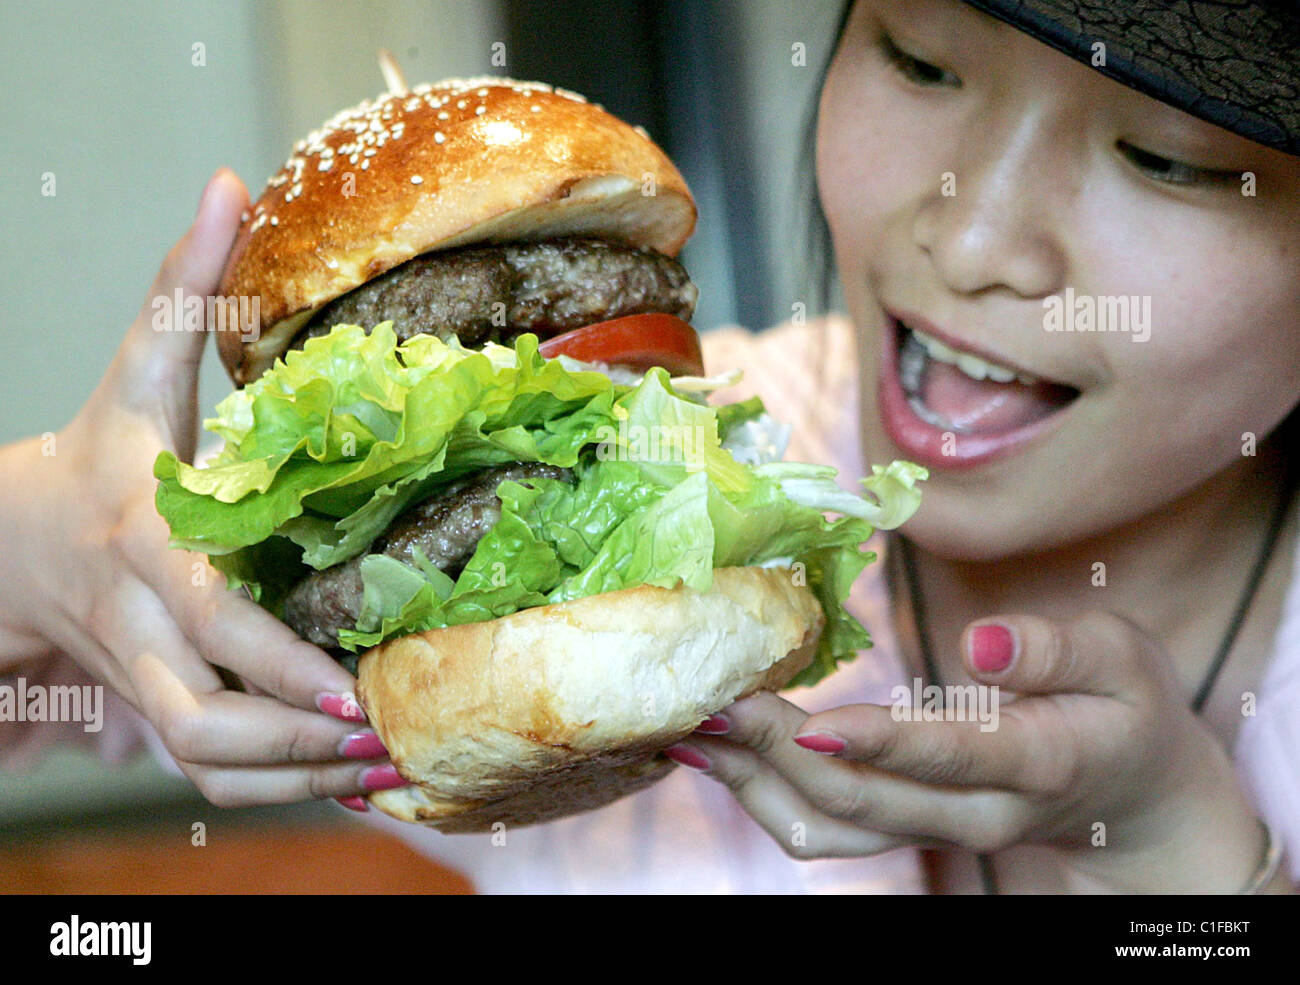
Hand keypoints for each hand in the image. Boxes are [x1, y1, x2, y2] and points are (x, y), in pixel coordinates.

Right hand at [0, 169, 405, 809]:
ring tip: (393, 770)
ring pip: (208, 765)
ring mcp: (144, 681)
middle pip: (204, 721)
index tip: (347, 685)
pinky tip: (355, 781)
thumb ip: (182, 285)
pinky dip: (281, 792)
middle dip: (294, 747)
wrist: (7, 543)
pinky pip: (212, 775)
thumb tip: (228, 183)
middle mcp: (142, 631)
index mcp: (147, 550)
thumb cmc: (89, 458)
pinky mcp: (156, 709)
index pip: (209, 621)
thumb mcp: (131, 371)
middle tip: (389, 741)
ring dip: (300, 784)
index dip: (273, 662)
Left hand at [668, 612, 1283, 892]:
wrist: (1130, 794)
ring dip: (754, 788)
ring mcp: (934, 828)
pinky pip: (826, 831)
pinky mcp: (904, 825)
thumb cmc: (1123, 707)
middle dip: (781, 756)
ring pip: (833, 831)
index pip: (950, 759)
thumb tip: (979, 644)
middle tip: (715, 704)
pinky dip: (763, 799)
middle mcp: (976, 813)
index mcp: (1037, 763)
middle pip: (867, 800)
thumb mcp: (1122, 659)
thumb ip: (1055, 651)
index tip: (810, 726)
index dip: (881, 744)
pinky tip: (718, 758)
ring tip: (691, 735)